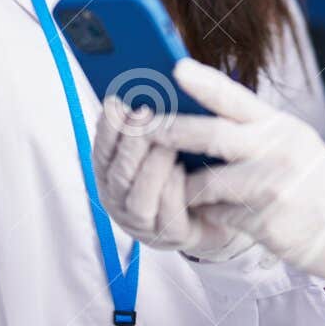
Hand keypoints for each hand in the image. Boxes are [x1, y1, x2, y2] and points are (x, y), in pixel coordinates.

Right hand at [92, 95, 251, 260]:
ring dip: (149, 166)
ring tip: (165, 141)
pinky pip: (166, 215)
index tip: (116, 102)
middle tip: (144, 113)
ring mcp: (145, 224)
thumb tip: (144, 89)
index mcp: (114, 177)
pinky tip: (180, 168)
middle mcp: (122, 203)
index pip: (101, 153)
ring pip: (136, 198)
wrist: (223, 211)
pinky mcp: (172, 236)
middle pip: (116, 175)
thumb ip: (152, 124)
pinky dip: (170, 189)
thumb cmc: (190, 169)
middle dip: (129, 143)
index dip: (106, 129)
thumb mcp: (168, 143)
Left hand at [152, 59, 324, 287]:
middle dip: (170, 131)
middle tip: (142, 128)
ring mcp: (270, 186)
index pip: (236, 97)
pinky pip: (216, 213)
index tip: (174, 68)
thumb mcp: (293, 142)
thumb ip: (254, 130)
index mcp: (281, 126)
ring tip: (173, 184)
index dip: (204, 81)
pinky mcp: (263, 220)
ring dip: (183, 184)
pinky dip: (205, 211)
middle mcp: (277, 150)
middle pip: (211, 135)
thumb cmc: (316, 182)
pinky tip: (205, 211)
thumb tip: (200, 117)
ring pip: (206, 181)